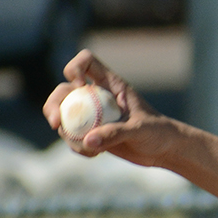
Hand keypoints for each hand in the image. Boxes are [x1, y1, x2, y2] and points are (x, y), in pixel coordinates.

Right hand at [43, 51, 178, 166]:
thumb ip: (116, 133)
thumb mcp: (140, 130)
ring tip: (89, 149)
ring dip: (66, 132)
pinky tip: (95, 155)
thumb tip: (87, 139)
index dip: (75, 68)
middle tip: (56, 123)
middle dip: (54, 104)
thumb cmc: (159, 132)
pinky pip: (72, 137)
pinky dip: (76, 146)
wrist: (164, 150)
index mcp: (111, 84)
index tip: (79, 86)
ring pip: (63, 115)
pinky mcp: (91, 132)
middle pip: (64, 90)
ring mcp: (92, 114)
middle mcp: (97, 96)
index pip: (86, 62)